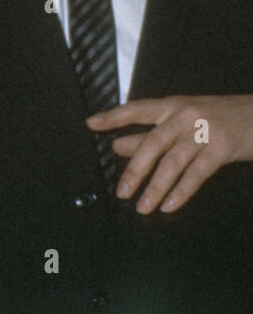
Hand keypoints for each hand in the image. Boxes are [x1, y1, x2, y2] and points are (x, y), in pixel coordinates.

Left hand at [88, 95, 252, 212]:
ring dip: (155, 187)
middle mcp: (185, 115)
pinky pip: (197, 173)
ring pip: (173, 162)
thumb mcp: (186, 119)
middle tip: (121, 192)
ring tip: (142, 207)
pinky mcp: (222, 148)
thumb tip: (117, 145)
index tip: (91, 124)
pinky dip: (181, 191)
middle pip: (152, 144)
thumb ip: (152, 133)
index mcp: (173, 106)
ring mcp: (204, 131)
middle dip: (134, 170)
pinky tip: (168, 204)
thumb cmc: (222, 118)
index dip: (113, 117)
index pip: (137, 109)